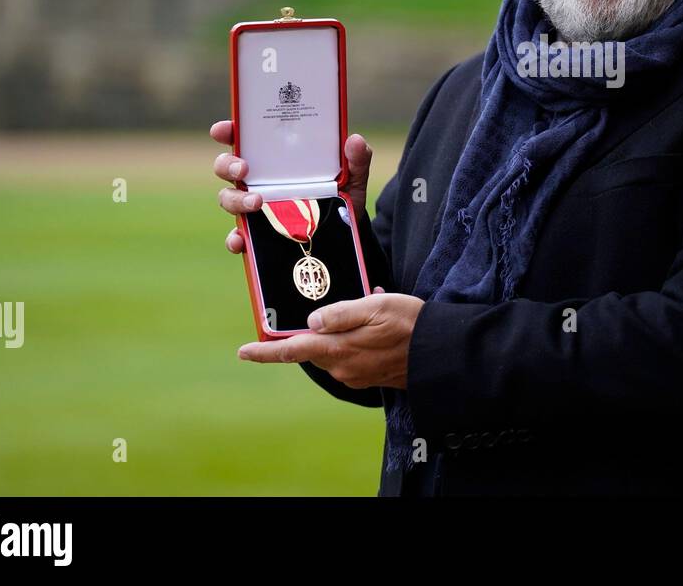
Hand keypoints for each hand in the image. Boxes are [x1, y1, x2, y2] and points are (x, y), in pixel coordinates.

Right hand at [209, 120, 374, 254]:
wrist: (349, 231)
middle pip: (226, 166)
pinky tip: (241, 241)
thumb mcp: (353, 174)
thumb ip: (357, 158)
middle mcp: (260, 179)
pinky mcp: (258, 233)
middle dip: (227, 165)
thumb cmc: (344, 192)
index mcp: (275, 158)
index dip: (229, 131)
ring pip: (228, 199)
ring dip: (235, 200)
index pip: (245, 138)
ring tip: (256, 203)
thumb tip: (355, 141)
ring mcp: (255, 206)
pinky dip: (235, 239)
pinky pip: (238, 236)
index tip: (224, 129)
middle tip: (243, 169)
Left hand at [236, 293, 424, 390]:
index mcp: (339, 349)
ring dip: (336, 332)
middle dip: (311, 331)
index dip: (265, 351)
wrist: (439, 353)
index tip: (243, 351)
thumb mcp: (376, 306)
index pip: (293, 350)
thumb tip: (310, 321)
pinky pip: (347, 355)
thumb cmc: (410, 323)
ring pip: (330, 350)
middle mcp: (342, 367)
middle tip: (332, 306)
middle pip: (311, 348)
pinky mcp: (366, 376)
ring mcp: (354, 374)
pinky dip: (350, 339)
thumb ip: (341, 313)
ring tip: (363, 307)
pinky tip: (371, 325)